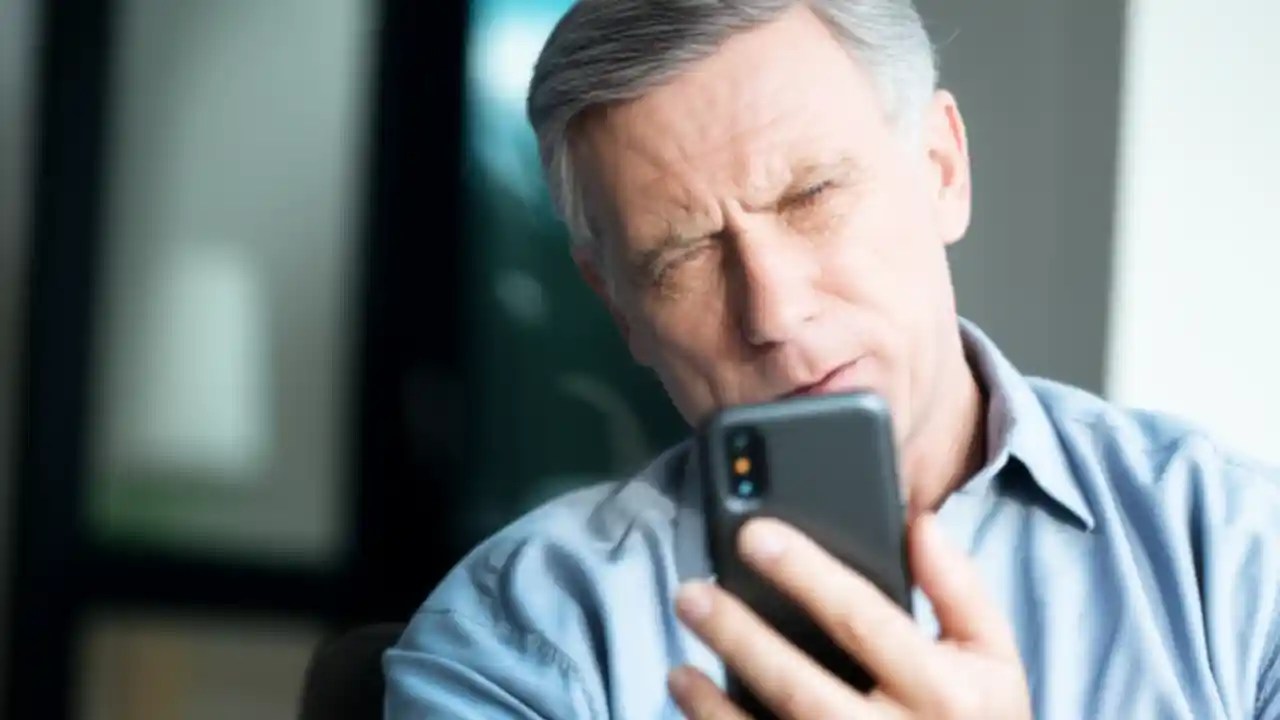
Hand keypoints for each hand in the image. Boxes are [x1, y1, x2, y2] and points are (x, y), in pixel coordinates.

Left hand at [668, 514, 1030, 718]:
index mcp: (943, 691)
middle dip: (740, 637)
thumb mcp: (994, 657)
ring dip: (714, 706)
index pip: (862, 618)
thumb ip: (960, 590)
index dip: (804, 572)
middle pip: (801, 686)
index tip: (754, 534)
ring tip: (678, 668)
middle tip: (691, 595)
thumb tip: (918, 523)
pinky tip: (695, 712)